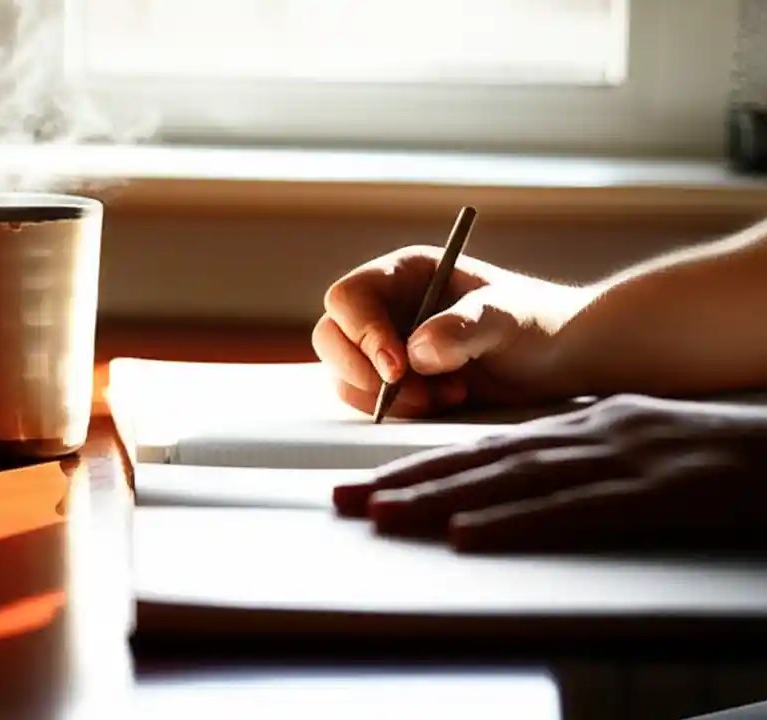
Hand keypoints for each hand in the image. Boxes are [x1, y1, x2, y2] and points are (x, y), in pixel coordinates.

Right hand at [312, 246, 591, 417]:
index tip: (397, 366)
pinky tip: (447, 399)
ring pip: (345, 374)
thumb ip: (463, 328)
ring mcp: (384, 345)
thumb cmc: (537, 323)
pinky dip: (399, 409)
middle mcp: (385, 306)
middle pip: (332, 338)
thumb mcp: (507, 318)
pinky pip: (367, 399)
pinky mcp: (392, 380)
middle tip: (413, 392)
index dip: (362, 333)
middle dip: (365, 372)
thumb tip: (415, 352)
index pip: (349, 298)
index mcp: (403, 274)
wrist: (559, 359)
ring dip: (388, 396)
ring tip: (446, 394)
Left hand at [334, 394, 766, 552]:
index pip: (485, 447)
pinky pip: (569, 510)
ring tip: (382, 515)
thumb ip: (578, 460)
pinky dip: (512, 522)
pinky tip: (466, 534)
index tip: (369, 486)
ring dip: (439, 498)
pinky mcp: (649, 492)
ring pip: (510, 479)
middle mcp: (586, 435)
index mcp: (580, 427)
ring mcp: (617, 459)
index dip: (423, 466)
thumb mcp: (635, 447)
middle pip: (480, 459)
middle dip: (406, 481)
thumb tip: (518, 487)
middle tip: (344, 502)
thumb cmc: (716, 457)